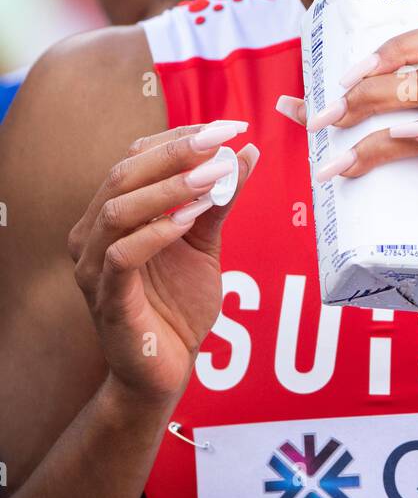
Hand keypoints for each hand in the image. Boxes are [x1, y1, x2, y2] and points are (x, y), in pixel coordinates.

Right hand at [67, 122, 258, 407]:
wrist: (168, 370)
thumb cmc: (179, 305)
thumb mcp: (205, 243)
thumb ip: (220, 199)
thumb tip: (245, 150)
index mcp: (113, 213)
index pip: (136, 157)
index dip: (179, 137)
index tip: (225, 126)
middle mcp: (93, 233)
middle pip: (122, 174)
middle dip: (174, 152)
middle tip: (220, 141)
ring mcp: (93, 266)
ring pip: (117, 210)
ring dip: (168, 189)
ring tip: (212, 178)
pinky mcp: (107, 299)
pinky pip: (121, 257)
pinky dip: (155, 233)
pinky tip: (189, 221)